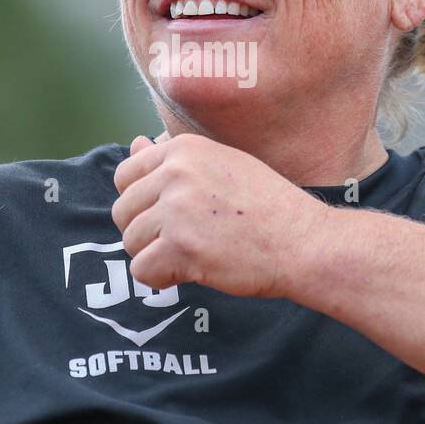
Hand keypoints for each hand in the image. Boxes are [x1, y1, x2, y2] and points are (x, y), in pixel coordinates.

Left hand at [111, 132, 329, 298]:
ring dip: (155, 256)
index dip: (140, 202)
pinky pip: (142, 270)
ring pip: (130, 242)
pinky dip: (161, 279)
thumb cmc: (269, 206)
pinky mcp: (180, 246)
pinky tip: (189, 272)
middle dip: (145, 233)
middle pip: (123, 211)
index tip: (167, 216)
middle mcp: (176, 173)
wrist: (302, 241)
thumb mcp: (223, 165)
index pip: (126, 174)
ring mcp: (176, 209)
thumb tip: (134, 144)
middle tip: (181, 241)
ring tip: (190, 255)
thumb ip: (175, 159)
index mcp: (184, 149)